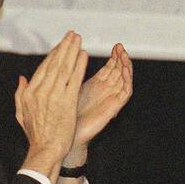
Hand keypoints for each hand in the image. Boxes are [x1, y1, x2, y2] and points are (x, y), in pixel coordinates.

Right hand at [16, 31, 87, 180]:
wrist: (46, 149)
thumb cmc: (36, 135)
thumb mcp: (21, 113)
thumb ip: (19, 94)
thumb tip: (21, 78)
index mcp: (29, 92)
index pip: (43, 68)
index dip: (54, 54)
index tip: (62, 45)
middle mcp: (40, 91)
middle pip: (54, 63)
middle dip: (64, 47)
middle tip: (72, 35)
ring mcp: (54, 95)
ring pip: (64, 68)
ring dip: (72, 51)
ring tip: (79, 40)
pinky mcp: (67, 102)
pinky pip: (74, 79)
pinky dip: (79, 66)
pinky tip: (84, 56)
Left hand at [68, 43, 132, 164]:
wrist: (64, 137)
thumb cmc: (61, 117)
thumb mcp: (62, 89)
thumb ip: (65, 75)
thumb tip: (58, 59)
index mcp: (95, 87)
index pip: (109, 69)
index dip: (114, 57)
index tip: (115, 46)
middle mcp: (105, 92)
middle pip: (118, 72)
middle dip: (120, 58)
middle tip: (120, 47)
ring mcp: (110, 100)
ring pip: (124, 80)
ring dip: (125, 66)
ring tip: (124, 54)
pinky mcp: (113, 108)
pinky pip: (125, 92)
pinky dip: (126, 80)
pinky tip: (124, 69)